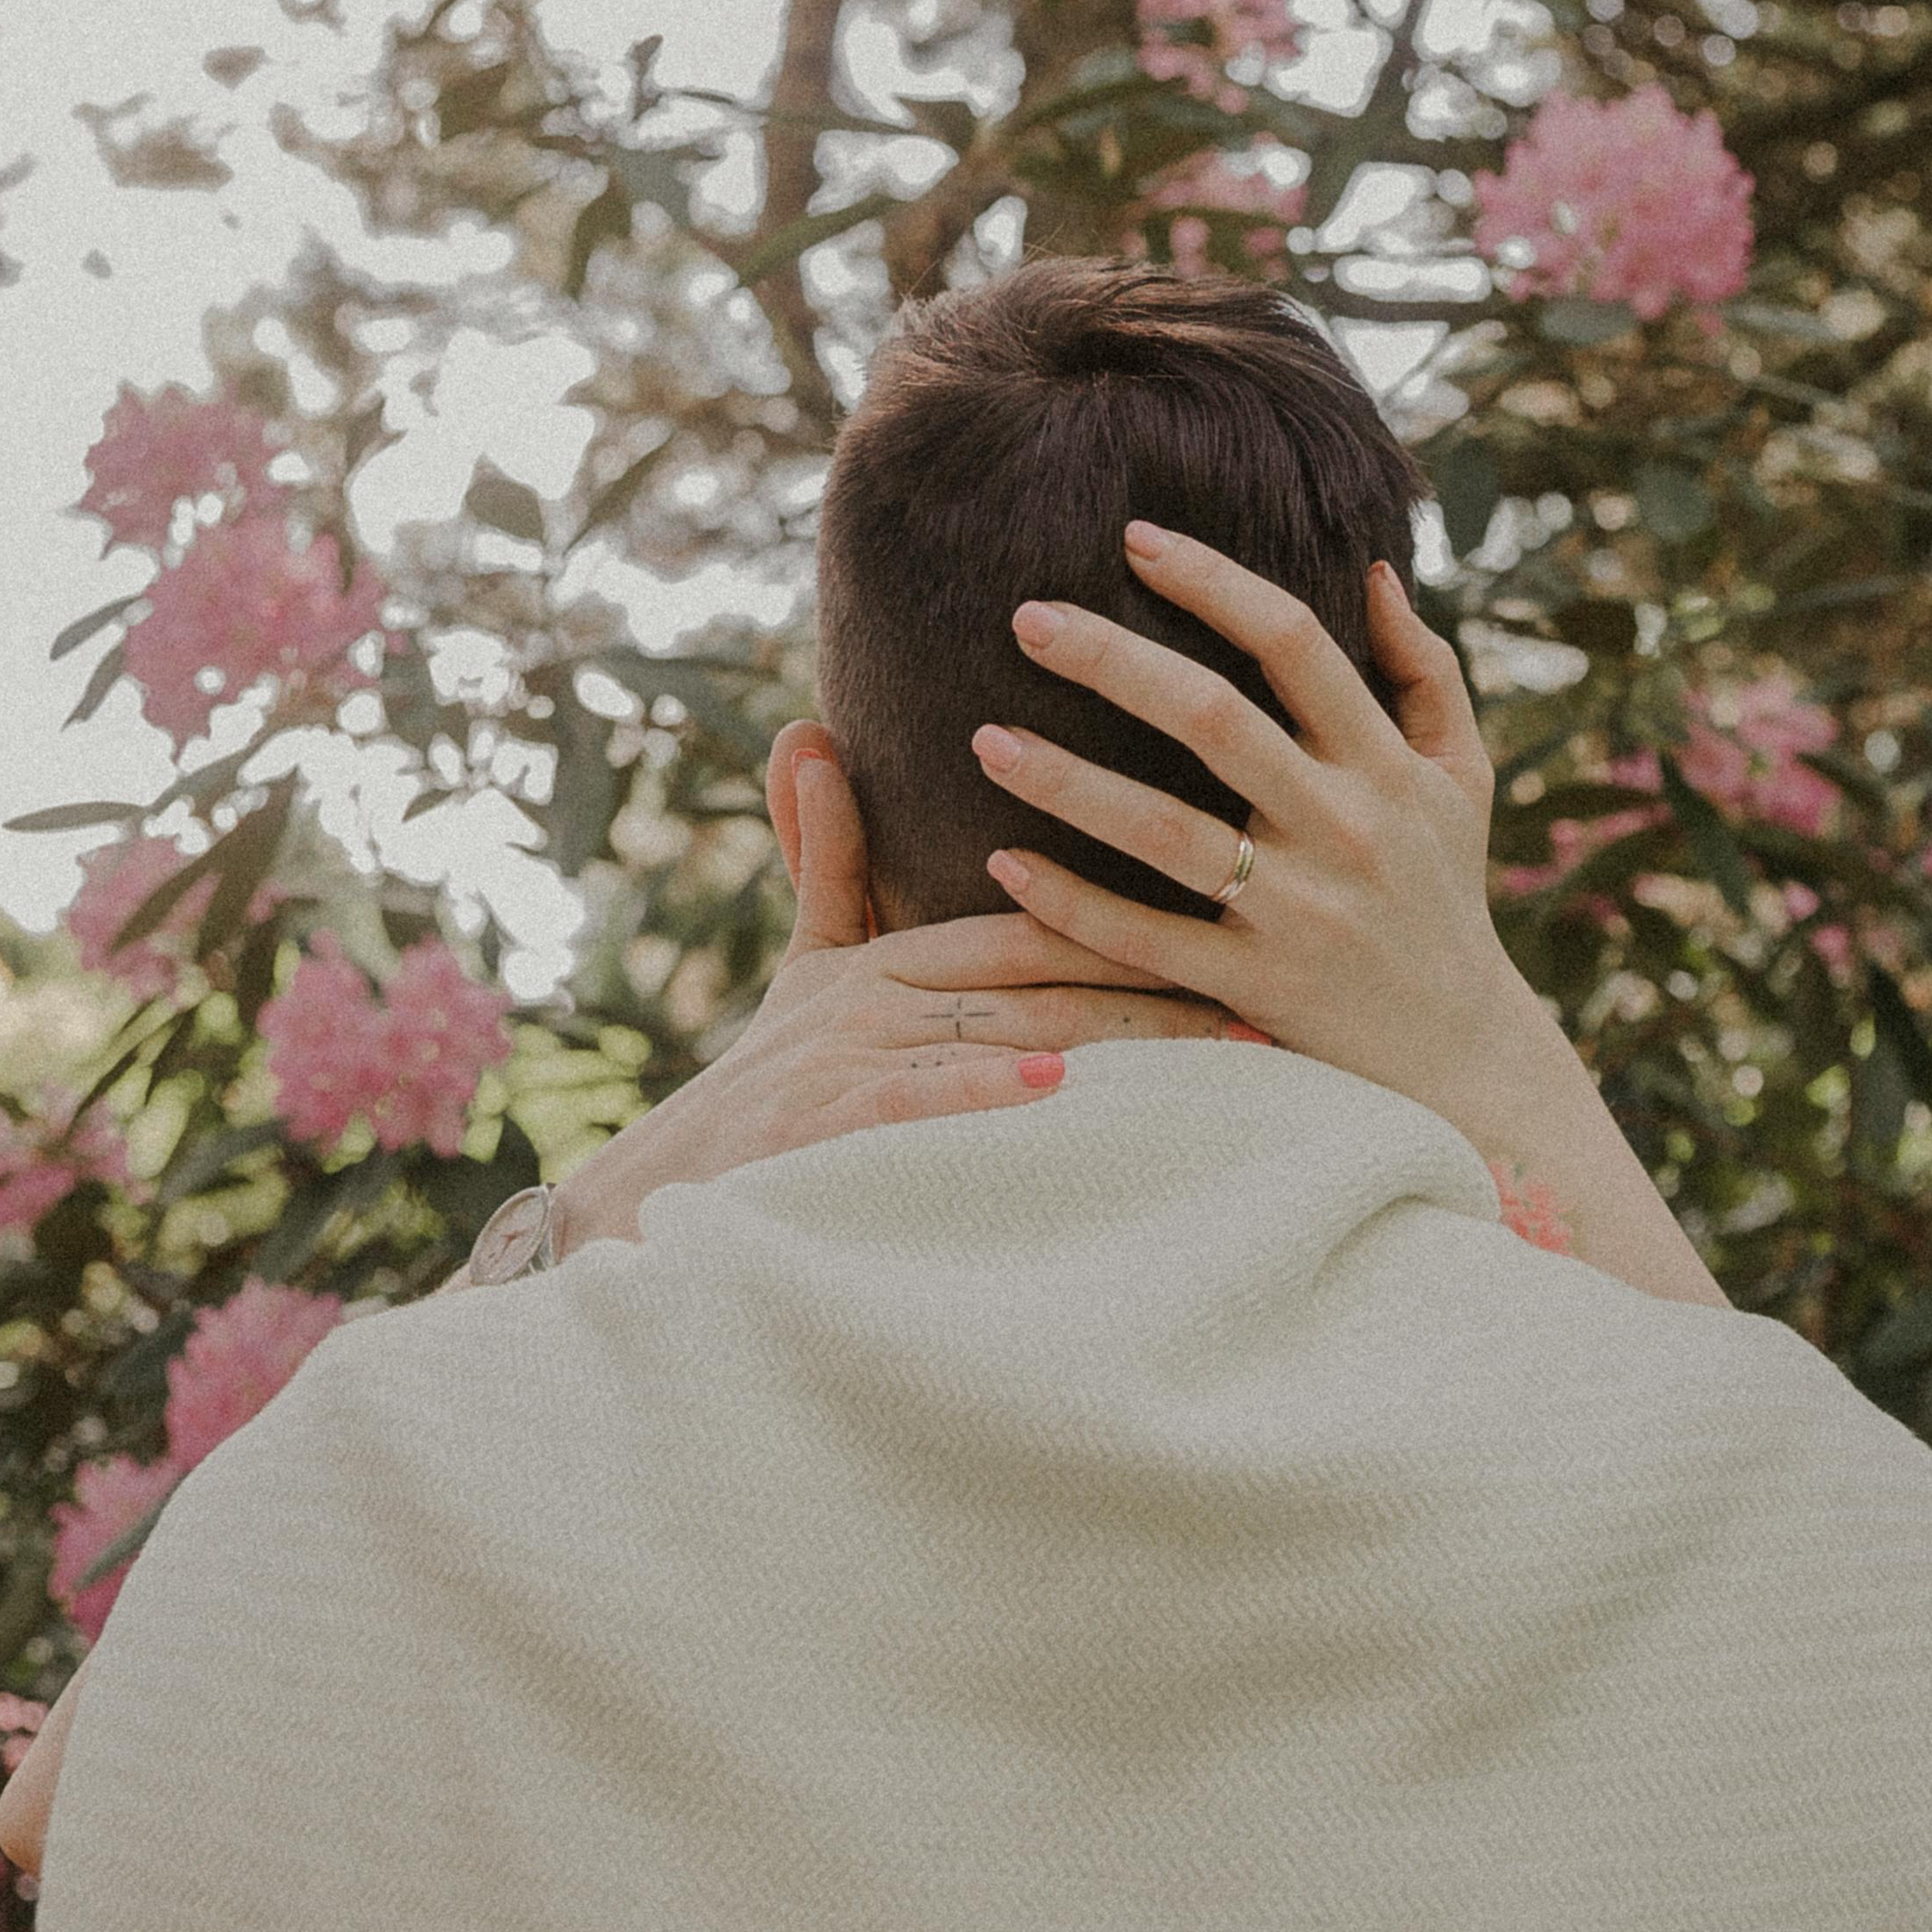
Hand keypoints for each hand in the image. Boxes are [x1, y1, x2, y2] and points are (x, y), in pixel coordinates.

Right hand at [546, 719, 1249, 1251]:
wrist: (658, 1198)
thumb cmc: (761, 1087)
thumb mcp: (803, 970)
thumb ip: (826, 862)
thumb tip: (811, 733)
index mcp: (891, 962)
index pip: (1029, 921)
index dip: (1129, 904)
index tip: (1233, 907)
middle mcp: (879, 1000)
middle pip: (1043, 973)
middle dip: (1164, 977)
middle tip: (1272, 985)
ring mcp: (852, 1062)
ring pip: (1005, 1033)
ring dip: (1118, 1039)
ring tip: (1221, 1042)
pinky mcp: (824, 1128)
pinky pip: (916, 1102)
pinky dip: (984, 1089)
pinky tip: (1061, 1082)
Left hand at [976, 524, 1728, 1307]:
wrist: (1464, 1060)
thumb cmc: (1446, 899)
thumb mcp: (1465, 782)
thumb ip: (1428, 674)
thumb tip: (1375, 571)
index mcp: (1387, 766)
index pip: (1296, 646)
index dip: (1214, 582)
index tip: (1134, 539)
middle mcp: (1343, 829)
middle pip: (1213, 719)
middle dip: (1115, 658)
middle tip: (1025, 617)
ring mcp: (1298, 914)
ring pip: (1165, 832)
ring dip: (1067, 782)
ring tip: (984, 739)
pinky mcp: (1256, 990)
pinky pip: (1146, 941)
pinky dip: (1072, 905)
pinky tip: (1002, 865)